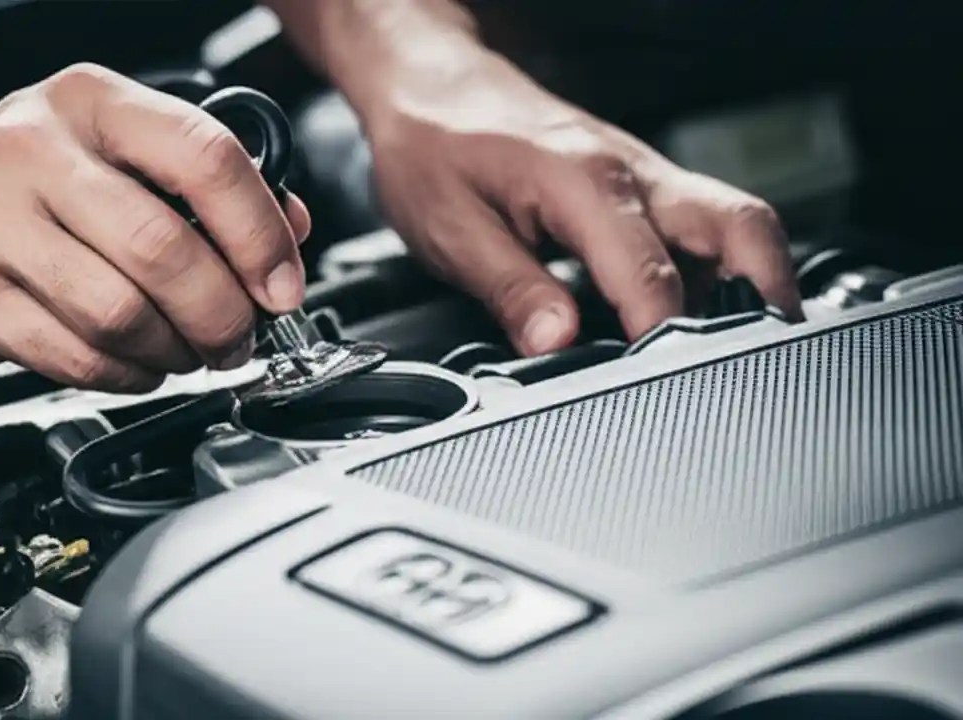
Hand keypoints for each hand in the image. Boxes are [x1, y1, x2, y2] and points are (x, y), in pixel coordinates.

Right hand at [0, 64, 309, 389]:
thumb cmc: (33, 168)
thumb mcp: (118, 138)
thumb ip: (206, 178)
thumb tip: (287, 232)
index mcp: (90, 103)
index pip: (202, 158)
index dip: (259, 233)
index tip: (282, 284)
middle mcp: (34, 154)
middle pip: (162, 251)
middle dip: (223, 313)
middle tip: (241, 336)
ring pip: (119, 316)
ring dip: (176, 352)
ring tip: (190, 351)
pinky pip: (75, 359)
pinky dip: (128, 375)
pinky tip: (141, 363)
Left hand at [362, 51, 800, 354]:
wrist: (431, 87)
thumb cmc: (435, 147)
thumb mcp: (451, 229)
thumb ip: (510, 288)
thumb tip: (554, 343)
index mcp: (585, 183)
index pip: (653, 275)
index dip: (663, 338)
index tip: (663, 384)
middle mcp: (633, 175)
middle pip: (742, 229)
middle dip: (767, 300)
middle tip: (763, 364)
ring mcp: (646, 178)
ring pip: (736, 226)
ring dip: (754, 284)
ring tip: (743, 350)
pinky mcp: (642, 187)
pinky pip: (704, 228)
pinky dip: (720, 273)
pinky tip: (698, 315)